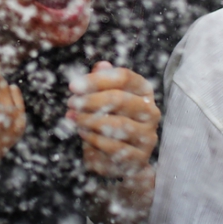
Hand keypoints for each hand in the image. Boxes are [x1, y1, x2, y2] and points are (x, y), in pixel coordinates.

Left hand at [67, 62, 159, 178]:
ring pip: (118, 124)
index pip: (124, 77)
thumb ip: (102, 82)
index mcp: (144, 91)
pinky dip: (94, 139)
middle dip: (90, 100)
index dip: (97, 80)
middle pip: (120, 99)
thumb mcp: (104, 99)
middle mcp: (151, 111)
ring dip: (90, 120)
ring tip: (74, 118)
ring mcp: (148, 136)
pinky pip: (115, 147)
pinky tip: (82, 133)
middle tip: (71, 103)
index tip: (73, 86)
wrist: (120, 159)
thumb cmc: (110, 120)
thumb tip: (102, 65)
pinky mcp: (140, 158)